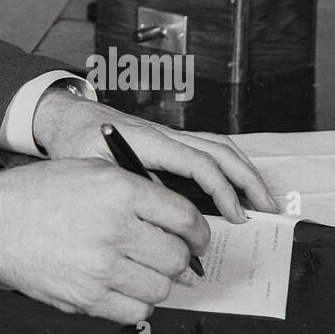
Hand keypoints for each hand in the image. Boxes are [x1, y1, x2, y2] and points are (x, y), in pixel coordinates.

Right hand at [0, 160, 209, 323]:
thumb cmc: (36, 194)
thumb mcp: (89, 171)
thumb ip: (135, 191)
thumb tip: (177, 222)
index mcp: (119, 190)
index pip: (184, 217)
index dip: (198, 231)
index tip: (195, 237)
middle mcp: (115, 228)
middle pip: (177, 256)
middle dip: (179, 257)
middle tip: (169, 254)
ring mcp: (102, 268)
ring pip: (161, 287)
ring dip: (158, 280)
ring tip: (141, 268)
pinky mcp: (88, 298)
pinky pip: (137, 311)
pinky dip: (137, 302)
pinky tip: (123, 285)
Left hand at [31, 89, 280, 221]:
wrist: (65, 117)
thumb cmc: (75, 141)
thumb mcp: (96, 169)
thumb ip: (130, 187)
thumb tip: (164, 214)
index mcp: (149, 139)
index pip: (198, 162)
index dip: (222, 190)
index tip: (236, 216)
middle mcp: (165, 134)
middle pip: (219, 150)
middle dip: (248, 179)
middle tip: (268, 210)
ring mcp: (169, 136)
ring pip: (218, 147)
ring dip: (245, 172)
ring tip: (262, 201)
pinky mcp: (167, 142)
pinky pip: (207, 150)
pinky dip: (230, 167)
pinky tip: (237, 189)